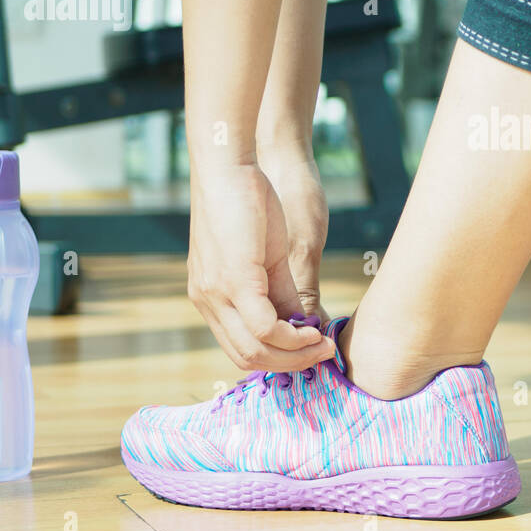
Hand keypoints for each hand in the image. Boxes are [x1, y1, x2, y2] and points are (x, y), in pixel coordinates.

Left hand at [187, 160, 333, 370]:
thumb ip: (281, 292)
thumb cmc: (246, 201)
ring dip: (294, 355)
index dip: (278, 357)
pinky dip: (291, 338)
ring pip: (253, 350)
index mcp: (210, 295)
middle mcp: (207, 301)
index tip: (310, 351)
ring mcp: (217, 293)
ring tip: (322, 346)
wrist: (227, 167)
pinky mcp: (233, 281)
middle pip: (246, 357)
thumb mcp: (265, 255)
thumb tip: (302, 325)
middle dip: (290, 363)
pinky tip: (312, 332)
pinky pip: (263, 327)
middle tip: (323, 354)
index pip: (239, 347)